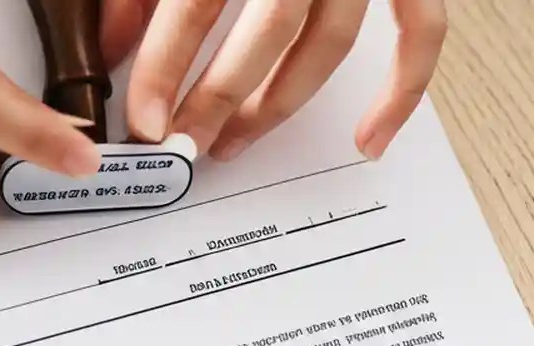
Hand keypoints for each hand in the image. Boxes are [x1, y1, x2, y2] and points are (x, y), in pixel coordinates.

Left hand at [100, 0, 446, 161]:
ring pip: (330, 43)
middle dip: (219, 99)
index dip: (162, 68)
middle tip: (182, 143)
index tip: (143, 120)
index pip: (194, 1)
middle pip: (268, 30)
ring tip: (234, 142)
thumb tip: (112, 47)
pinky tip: (369, 140)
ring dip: (280, 104)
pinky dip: (402, 89)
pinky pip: (421, 30)